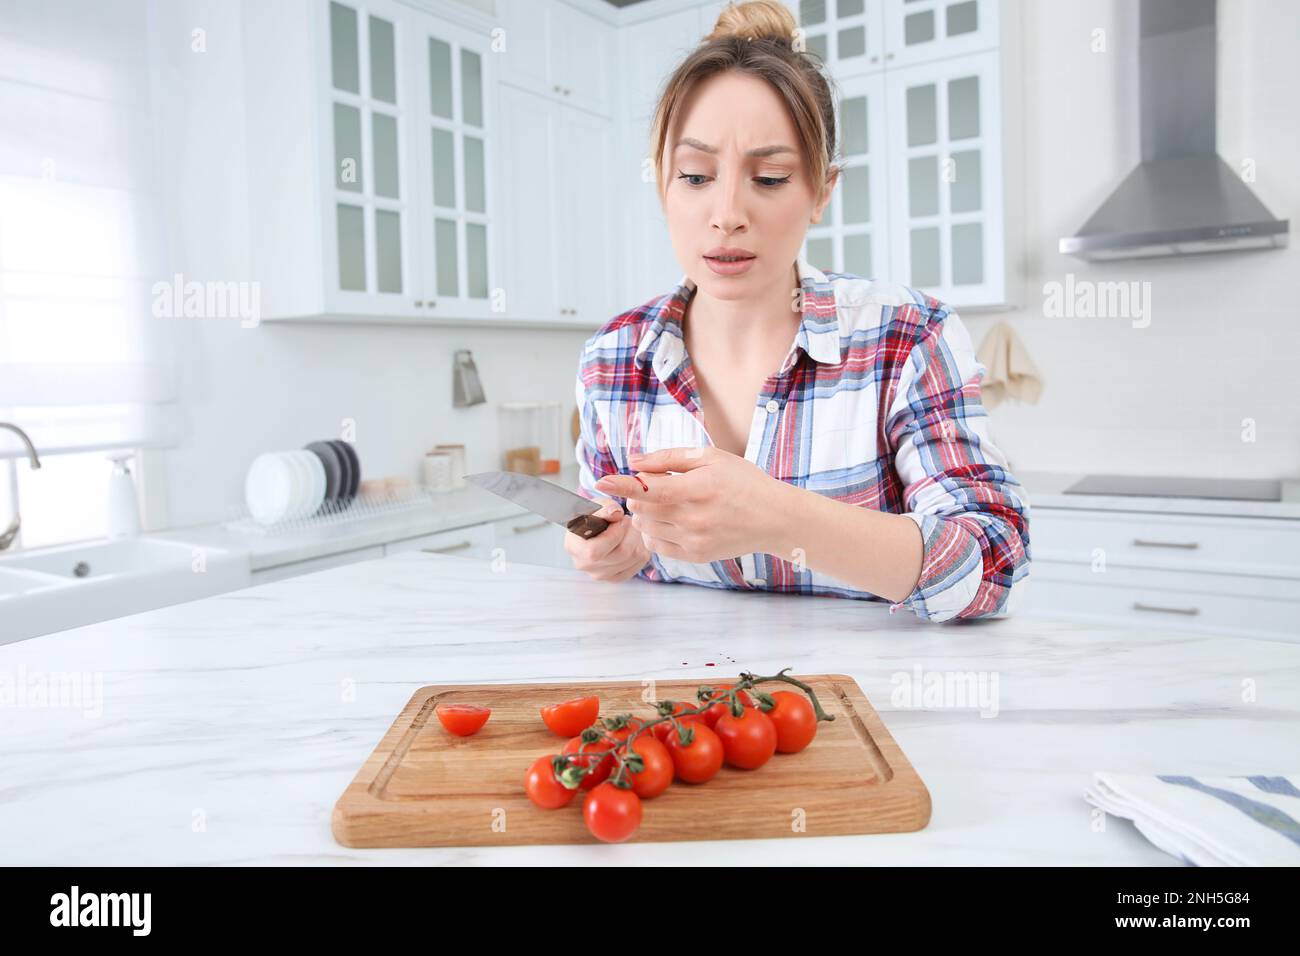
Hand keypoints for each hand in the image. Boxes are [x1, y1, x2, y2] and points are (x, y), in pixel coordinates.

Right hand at [564, 496, 651, 581]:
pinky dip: (641, 548)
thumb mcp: (596, 506)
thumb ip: (605, 508)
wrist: (593, 528)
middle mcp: (585, 565)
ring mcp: (600, 574)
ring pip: (633, 558)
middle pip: (621, 554)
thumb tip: (615, 513)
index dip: (614, 532)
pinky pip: (639, 563)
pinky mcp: (615, 577)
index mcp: (574, 547)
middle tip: (628, 521)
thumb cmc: (593, 516)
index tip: (619, 518)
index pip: (596, 550)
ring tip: (630, 529)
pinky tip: (634, 540)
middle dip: (630, 533)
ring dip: (638, 539)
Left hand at [594, 446, 788, 563]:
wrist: (774, 519)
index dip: (621, 484)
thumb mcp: (711, 457)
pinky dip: (655, 532)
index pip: (648, 488)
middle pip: (642, 509)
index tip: (600, 481)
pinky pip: (657, 546)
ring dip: (646, 514)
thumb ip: (669, 457)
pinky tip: (673, 521)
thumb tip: (634, 461)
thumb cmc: (743, 482)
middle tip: (656, 486)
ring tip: (669, 504)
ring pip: (646, 528)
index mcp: (699, 488)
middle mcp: (694, 518)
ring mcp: (694, 540)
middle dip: (639, 495)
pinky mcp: (695, 556)